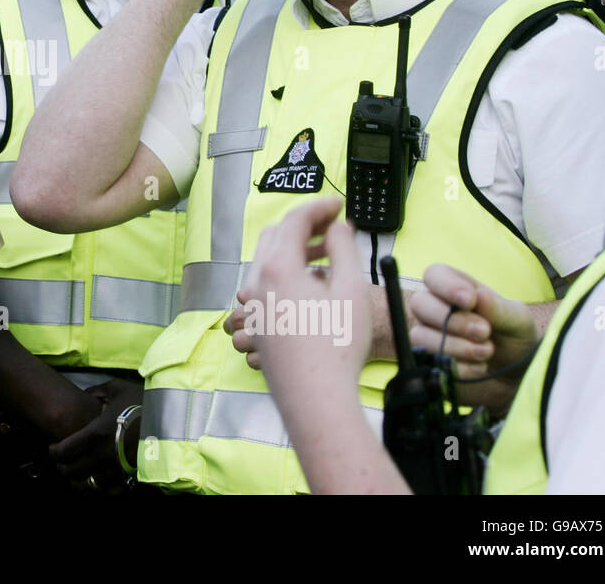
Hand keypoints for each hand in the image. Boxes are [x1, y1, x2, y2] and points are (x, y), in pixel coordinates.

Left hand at [48, 378, 142, 492]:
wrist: (174, 420)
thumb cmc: (144, 402)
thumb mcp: (118, 389)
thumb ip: (98, 392)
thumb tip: (86, 394)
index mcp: (95, 434)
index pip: (63, 451)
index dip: (53, 452)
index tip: (52, 448)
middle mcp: (103, 456)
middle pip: (72, 471)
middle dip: (63, 467)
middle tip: (62, 462)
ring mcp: (117, 470)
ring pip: (88, 486)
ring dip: (79, 481)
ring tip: (77, 475)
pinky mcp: (131, 478)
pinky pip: (110, 492)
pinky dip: (102, 488)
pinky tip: (100, 481)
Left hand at [240, 198, 371, 392]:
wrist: (317, 397)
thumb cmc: (337, 346)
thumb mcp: (351, 288)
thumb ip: (343, 247)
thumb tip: (336, 228)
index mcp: (277, 268)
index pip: (295, 221)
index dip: (319, 207)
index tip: (338, 205)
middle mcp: (257, 283)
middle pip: (275, 237)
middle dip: (304, 225)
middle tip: (332, 225)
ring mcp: (254, 305)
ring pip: (267, 262)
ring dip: (294, 250)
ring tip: (326, 254)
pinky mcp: (258, 324)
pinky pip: (265, 286)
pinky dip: (286, 274)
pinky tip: (312, 285)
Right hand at [408, 263, 539, 412]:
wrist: (516, 370)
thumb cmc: (513, 333)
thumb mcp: (517, 319)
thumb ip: (498, 308)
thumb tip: (479, 296)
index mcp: (454, 288)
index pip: (434, 275)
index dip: (446, 286)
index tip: (470, 301)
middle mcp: (434, 309)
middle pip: (419, 304)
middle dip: (453, 320)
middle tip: (485, 331)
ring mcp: (429, 335)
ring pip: (420, 335)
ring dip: (456, 346)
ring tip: (487, 351)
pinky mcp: (430, 361)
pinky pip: (431, 361)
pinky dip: (459, 367)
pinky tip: (480, 367)